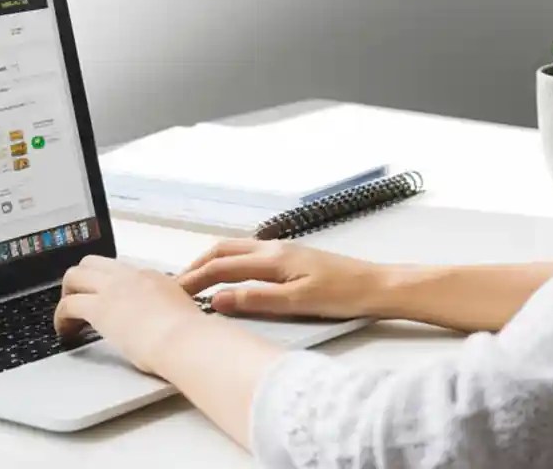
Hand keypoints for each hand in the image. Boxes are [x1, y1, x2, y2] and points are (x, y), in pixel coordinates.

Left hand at [53, 255, 205, 373]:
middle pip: (91, 263)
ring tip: (67, 318)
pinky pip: (67, 305)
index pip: (119, 271)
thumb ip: (171, 309)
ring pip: (74, 276)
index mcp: (150, 277)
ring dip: (66, 295)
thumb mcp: (183, 312)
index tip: (103, 299)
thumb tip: (168, 318)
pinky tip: (65, 332)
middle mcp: (129, 277)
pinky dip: (61, 318)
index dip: (106, 285)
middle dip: (80, 280)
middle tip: (78, 302)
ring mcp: (112, 289)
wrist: (185, 340)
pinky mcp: (99, 308)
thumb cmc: (189, 335)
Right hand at [177, 239, 386, 318]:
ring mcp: (284, 249)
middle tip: (178, 284)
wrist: (377, 285)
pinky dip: (231, 261)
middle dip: (198, 264)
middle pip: (224, 249)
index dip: (195, 279)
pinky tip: (232, 274)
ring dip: (214, 260)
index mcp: (273, 258)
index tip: (175, 292)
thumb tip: (219, 298)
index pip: (222, 266)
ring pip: (237, 248)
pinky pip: (250, 253)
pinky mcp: (293, 256)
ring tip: (198, 279)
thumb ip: (256, 300)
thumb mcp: (297, 303)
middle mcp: (274, 248)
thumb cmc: (343, 295)